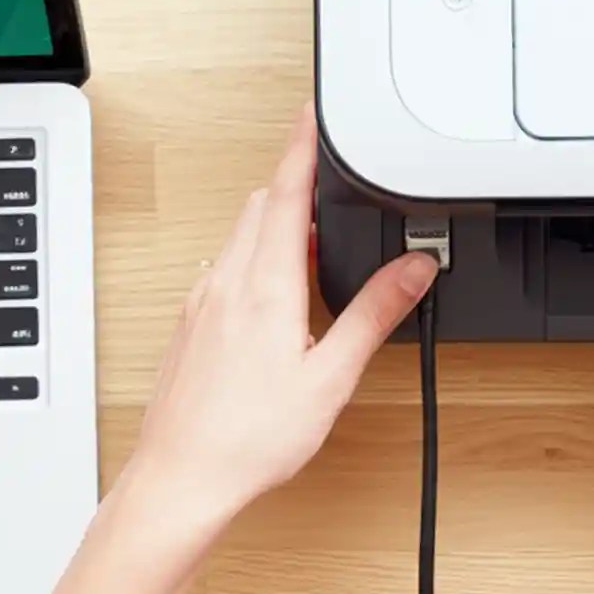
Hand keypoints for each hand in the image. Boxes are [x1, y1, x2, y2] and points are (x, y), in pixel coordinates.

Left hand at [128, 102, 439, 519]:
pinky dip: (253, 258)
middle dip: (295, 188)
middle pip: (259, 206)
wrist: (181, 479)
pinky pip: (223, 267)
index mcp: (264, 287)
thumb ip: (374, 315)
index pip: (283, 192)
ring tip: (313, 249)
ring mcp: (200, 302)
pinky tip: (274, 297)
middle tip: (331, 190)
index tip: (313, 114)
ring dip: (275, 225)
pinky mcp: (188, 323)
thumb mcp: (330, 377)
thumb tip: (412, 271)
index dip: (302, 146)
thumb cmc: (248, 437)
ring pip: (239, 236)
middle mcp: (224, 283)